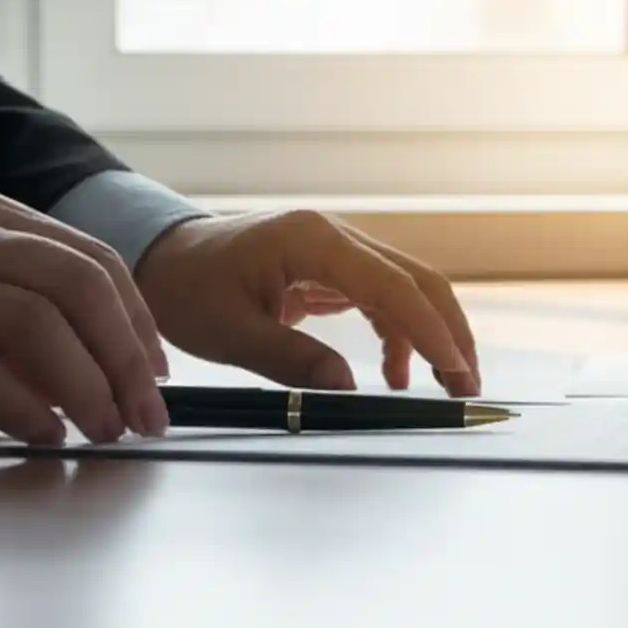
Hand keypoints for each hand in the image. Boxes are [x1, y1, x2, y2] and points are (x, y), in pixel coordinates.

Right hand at [0, 186, 168, 443]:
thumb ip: (25, 306)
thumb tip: (104, 369)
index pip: (92, 257)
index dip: (137, 319)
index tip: (159, 371)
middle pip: (76, 285)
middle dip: (126, 356)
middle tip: (148, 412)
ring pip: (33, 324)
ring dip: (85, 386)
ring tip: (105, 429)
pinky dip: (22, 405)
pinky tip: (44, 432)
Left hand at [137, 211, 481, 396]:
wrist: (160, 261)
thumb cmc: (186, 290)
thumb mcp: (230, 333)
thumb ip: (291, 360)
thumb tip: (346, 391)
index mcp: (311, 241)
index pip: (390, 285)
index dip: (429, 329)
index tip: (455, 369)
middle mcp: (333, 237)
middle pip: (415, 280)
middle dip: (448, 332)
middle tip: (467, 385)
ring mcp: (335, 250)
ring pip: (406, 289)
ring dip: (432, 334)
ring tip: (447, 385)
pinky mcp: (331, 269)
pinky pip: (380, 299)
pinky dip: (398, 334)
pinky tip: (397, 374)